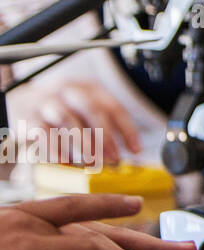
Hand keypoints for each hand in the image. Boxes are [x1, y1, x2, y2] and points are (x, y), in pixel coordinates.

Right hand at [3, 79, 142, 165]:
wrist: (22, 100)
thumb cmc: (64, 108)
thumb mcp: (86, 108)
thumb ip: (104, 124)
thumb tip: (127, 150)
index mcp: (91, 88)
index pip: (114, 107)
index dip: (127, 129)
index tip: (135, 150)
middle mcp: (71, 91)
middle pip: (92, 110)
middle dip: (106, 137)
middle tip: (114, 159)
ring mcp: (49, 102)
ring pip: (68, 119)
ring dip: (83, 142)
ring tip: (93, 162)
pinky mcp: (30, 116)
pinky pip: (43, 131)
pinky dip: (55, 147)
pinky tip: (64, 161)